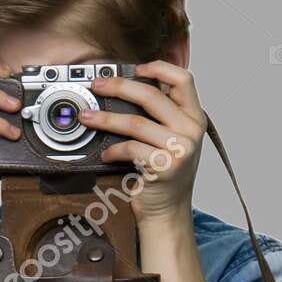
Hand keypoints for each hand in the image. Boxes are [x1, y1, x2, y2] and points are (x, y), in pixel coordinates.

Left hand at [81, 61, 208, 281]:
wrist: (168, 213)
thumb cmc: (164, 176)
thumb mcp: (172, 140)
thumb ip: (162, 116)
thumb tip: (126, 89)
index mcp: (195, 118)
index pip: (184, 80)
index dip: (159, 68)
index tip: (136, 68)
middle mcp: (192, 131)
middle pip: (151, 96)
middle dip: (118, 87)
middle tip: (96, 86)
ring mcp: (180, 149)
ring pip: (135, 122)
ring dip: (105, 119)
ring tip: (87, 118)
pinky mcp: (164, 167)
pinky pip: (130, 149)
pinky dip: (113, 150)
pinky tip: (105, 154)